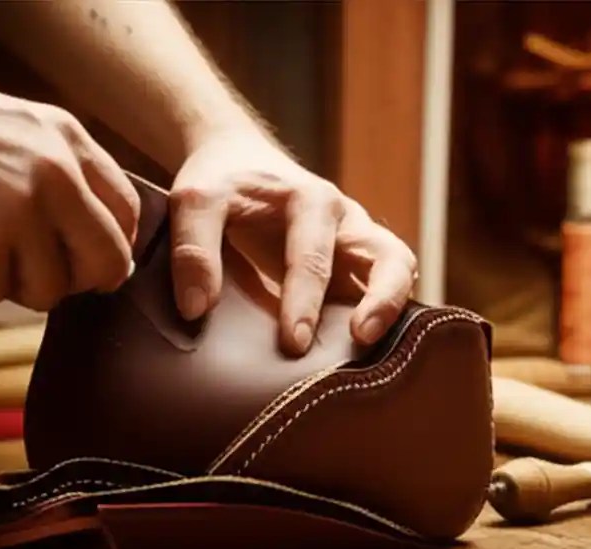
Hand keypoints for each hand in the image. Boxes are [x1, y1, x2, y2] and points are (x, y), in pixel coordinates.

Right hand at [0, 62, 139, 310]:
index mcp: (68, 138)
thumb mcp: (13, 127)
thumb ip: (60, 170)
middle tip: (38, 277)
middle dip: (75, 281)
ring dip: (13, 284)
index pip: (127, 212)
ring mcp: (23, 209)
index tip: (85, 261)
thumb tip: (96, 231)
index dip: (111, 247)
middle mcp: (57, 172)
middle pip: (107, 261)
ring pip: (52, 289)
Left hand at [170, 132, 417, 354]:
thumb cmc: (219, 181)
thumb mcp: (195, 200)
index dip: (305, 302)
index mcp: (310, 199)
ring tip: (368, 346)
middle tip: (359, 340)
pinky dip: (381, 313)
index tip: (294, 343)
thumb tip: (197, 308)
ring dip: (391, 307)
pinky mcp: (354, 263)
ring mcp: (356, 242)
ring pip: (398, 270)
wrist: (237, 158)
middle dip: (379, 301)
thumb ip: (192, 249)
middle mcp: (345, 219)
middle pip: (388, 258)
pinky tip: (358, 349)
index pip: (314, 257)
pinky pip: (382, 287)